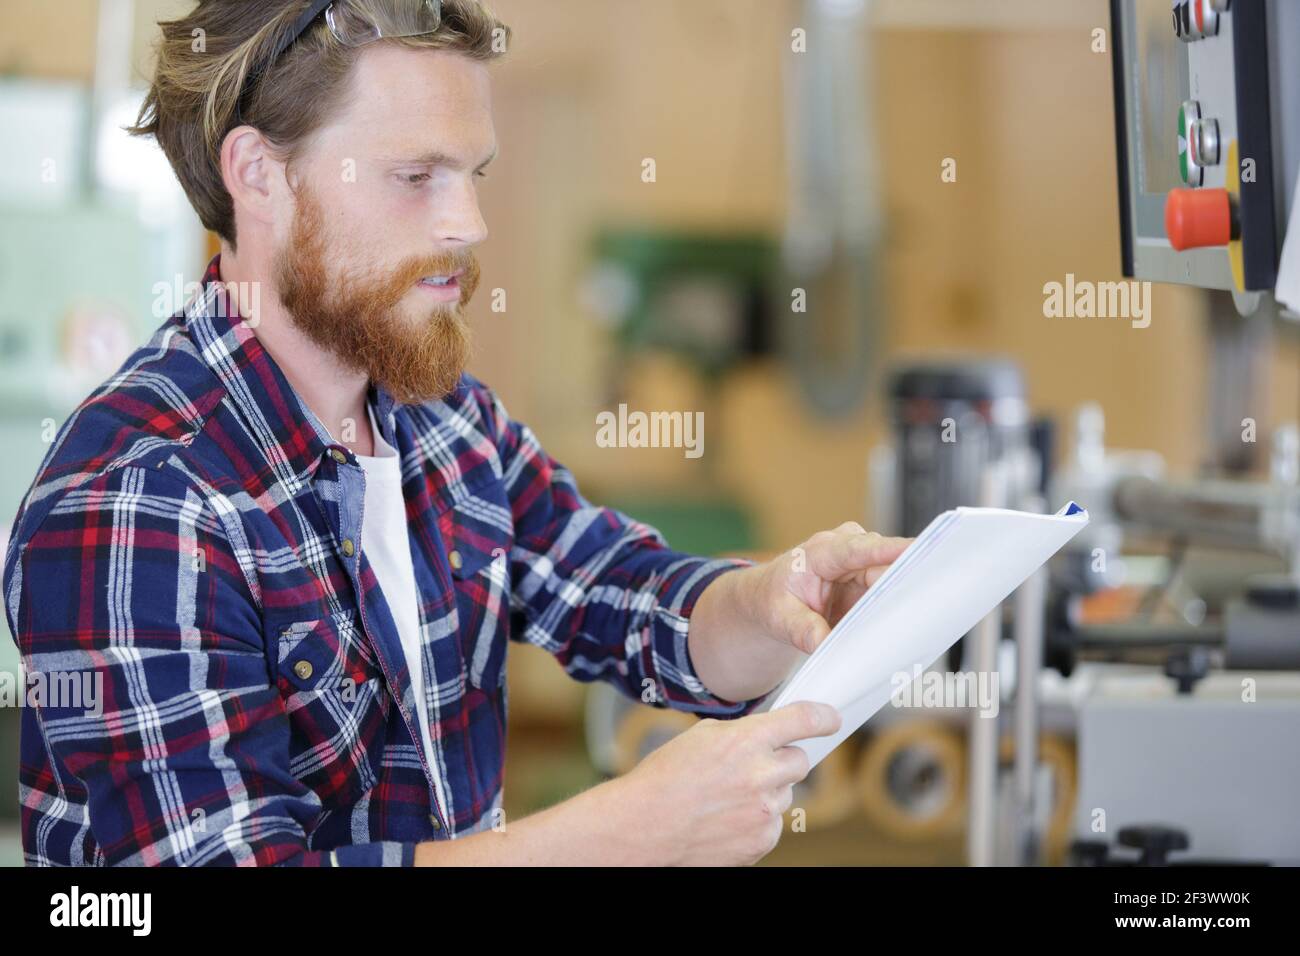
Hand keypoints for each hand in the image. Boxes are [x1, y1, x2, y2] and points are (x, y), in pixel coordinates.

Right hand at [611, 701, 841, 864]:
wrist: (643, 826)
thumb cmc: (666, 778)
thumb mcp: (703, 736)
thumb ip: (743, 732)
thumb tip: (772, 732)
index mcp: (746, 741)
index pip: (803, 720)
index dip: (822, 716)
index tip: (830, 718)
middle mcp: (761, 776)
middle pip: (800, 760)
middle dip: (783, 758)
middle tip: (754, 763)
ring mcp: (763, 812)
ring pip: (785, 792)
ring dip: (766, 790)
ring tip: (727, 794)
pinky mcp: (761, 840)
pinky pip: (773, 821)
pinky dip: (757, 817)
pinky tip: (727, 815)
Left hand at [688, 523, 912, 704]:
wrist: (773, 600)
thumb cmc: (774, 601)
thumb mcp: (780, 618)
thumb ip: (802, 630)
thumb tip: (825, 645)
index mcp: (821, 552)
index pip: (858, 549)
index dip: (888, 549)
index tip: (916, 550)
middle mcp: (847, 551)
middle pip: (885, 565)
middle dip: (906, 581)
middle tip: (929, 603)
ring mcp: (862, 565)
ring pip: (893, 579)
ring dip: (904, 598)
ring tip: (920, 620)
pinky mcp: (871, 581)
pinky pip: (891, 592)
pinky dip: (898, 607)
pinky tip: (908, 623)